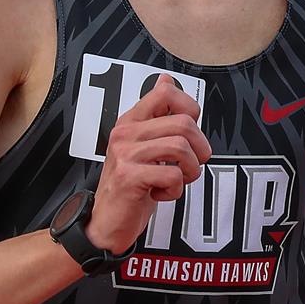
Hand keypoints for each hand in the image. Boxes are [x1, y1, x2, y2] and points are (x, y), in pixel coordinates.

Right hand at [87, 76, 212, 253]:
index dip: (189, 109)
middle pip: (184, 123)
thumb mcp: (144, 146)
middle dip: (200, 149)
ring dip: (190, 171)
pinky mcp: (129, 176)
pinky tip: (160, 194)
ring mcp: (125, 153)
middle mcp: (125, 132)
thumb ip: (157, 117)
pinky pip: (172, 174)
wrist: (104, 223)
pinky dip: (175, 189)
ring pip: (181, 148)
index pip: (165, 92)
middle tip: (190, 166)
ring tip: (176, 180)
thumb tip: (167, 80)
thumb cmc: (131, 185)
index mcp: (130, 121)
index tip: (188, 134)